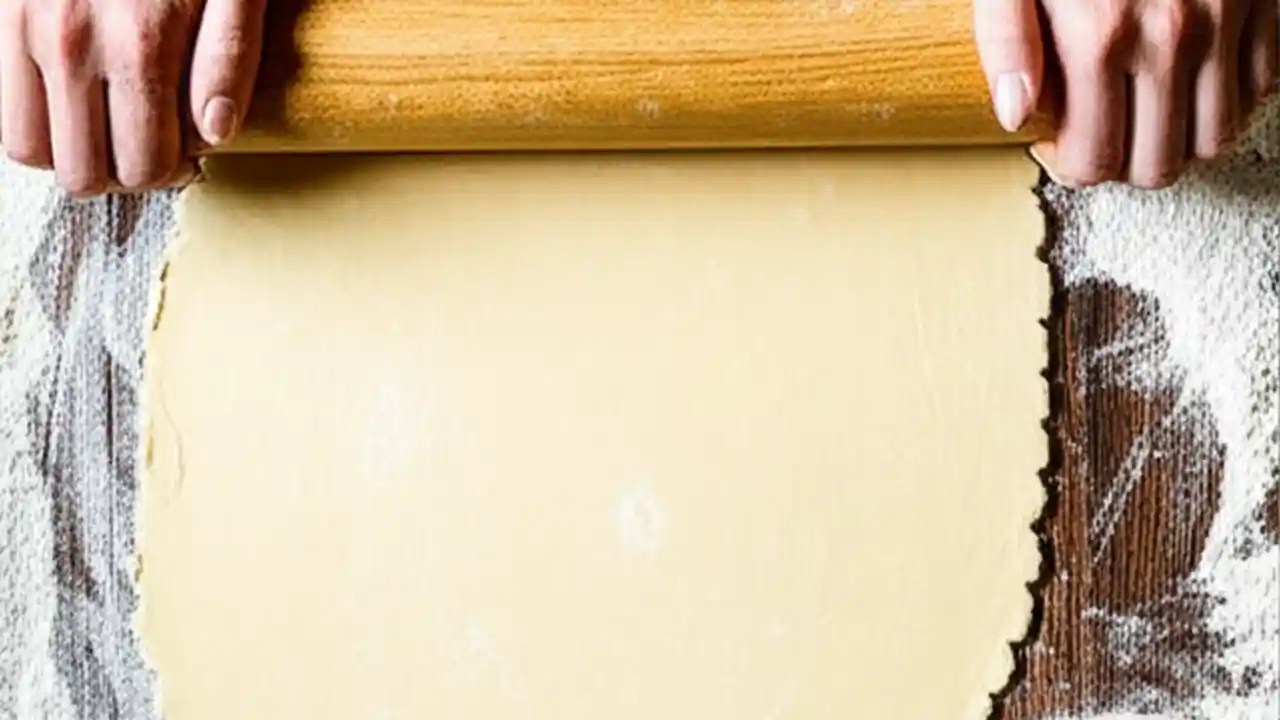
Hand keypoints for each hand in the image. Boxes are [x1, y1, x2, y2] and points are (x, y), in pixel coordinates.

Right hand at [0, 0, 266, 195]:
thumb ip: (229, 60)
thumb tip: (214, 134)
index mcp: (143, 44)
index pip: (144, 166)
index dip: (170, 174)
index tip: (186, 156)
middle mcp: (74, 43)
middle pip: (84, 172)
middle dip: (123, 173)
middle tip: (150, 146)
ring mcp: (25, 27)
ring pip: (31, 149)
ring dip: (73, 151)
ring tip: (110, 127)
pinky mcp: (0, 13)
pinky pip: (1, 104)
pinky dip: (36, 117)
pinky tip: (75, 99)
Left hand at [975, 0, 1277, 187]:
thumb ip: (1005, 39)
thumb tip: (1014, 117)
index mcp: (1100, 35)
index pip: (1095, 159)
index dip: (1073, 163)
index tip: (1061, 140)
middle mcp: (1172, 36)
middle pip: (1159, 164)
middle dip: (1125, 161)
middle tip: (1102, 130)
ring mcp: (1229, 18)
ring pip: (1216, 138)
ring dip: (1179, 137)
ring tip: (1143, 110)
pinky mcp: (1268, 2)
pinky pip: (1261, 89)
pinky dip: (1226, 97)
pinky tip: (1188, 76)